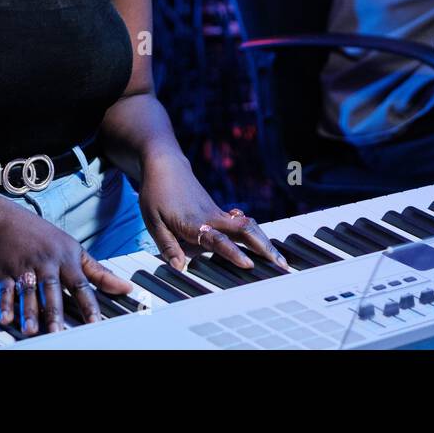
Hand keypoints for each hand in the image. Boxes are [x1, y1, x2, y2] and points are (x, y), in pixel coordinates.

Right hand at [0, 202, 132, 335]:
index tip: (94, 322)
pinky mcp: (5, 272)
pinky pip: (5, 289)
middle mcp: (46, 263)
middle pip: (52, 289)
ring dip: (29, 311)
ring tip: (31, 330)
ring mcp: (25, 267)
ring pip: (28, 291)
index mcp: (66, 259)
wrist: (9, 221)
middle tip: (57, 332)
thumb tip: (126, 288)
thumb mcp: (75, 250)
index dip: (88, 303)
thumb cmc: (47, 239)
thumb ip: (99, 272)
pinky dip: (5, 304)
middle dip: (54, 311)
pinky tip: (6, 318)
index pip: (80, 284)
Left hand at [136, 152, 289, 273]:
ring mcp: (218, 213)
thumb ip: (168, 245)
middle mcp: (212, 217)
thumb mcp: (153, 221)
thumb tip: (179, 267)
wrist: (165, 164)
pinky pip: (242, 224)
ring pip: (248, 226)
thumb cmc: (156, 192)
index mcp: (194, 222)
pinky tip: (265, 246)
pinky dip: (256, 235)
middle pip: (245, 231)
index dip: (233, 253)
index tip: (249, 264)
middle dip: (264, 248)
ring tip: (279, 259)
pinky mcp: (219, 212)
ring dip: (265, 241)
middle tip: (281, 264)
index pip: (218, 240)